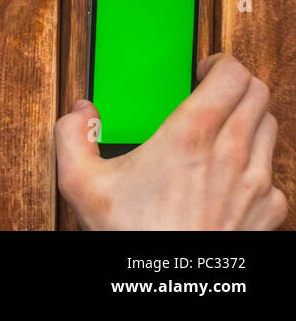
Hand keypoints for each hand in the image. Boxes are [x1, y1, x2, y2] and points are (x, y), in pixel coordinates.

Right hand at [56, 53, 286, 229]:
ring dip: (250, 119)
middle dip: (236, 84)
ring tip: (222, 128)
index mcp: (189, 136)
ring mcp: (255, 184)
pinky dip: (258, 163)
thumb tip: (80, 114)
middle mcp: (230, 154)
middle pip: (258, 93)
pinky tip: (231, 173)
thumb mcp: (81, 183)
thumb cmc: (133, 235)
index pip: (233, 74)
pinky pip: (274, 172)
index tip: (201, 71)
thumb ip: (72, 136)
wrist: (167, 284)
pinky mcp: (267, 212)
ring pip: (271, 127)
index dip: (219, 63)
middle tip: (211, 92)